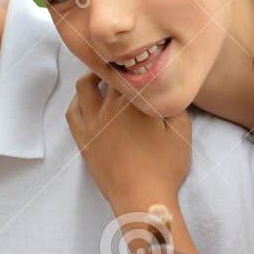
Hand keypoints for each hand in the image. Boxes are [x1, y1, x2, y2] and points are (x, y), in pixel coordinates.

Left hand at [65, 73, 191, 217]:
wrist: (142, 196)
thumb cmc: (166, 166)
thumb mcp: (181, 131)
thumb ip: (173, 104)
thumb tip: (164, 87)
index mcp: (134, 101)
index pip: (130, 71)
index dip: (134, 62)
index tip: (138, 57)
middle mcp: (109, 107)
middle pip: (107, 75)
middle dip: (114, 66)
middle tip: (121, 62)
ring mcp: (92, 122)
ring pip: (84, 88)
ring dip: (92, 76)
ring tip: (101, 74)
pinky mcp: (83, 138)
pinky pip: (72, 112)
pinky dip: (77, 100)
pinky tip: (84, 98)